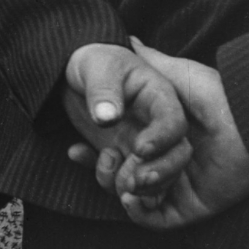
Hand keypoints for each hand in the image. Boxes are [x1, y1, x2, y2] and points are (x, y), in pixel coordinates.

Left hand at [64, 42, 191, 200]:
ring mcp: (140, 143)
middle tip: (133, 181)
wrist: (74, 72)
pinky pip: (122, 177)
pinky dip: (105, 177)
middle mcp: (156, 126)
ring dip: (135, 186)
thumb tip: (107, 118)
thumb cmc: (94, 61)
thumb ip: (104, 90)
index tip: (139, 148)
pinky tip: (77, 153)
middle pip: (175, 158)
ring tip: (110, 173)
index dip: (162, 140)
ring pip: (153, 176)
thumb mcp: (98, 67)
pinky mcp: (121, 155)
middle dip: (158, 175)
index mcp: (159, 97)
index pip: (174, 123)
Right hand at [112, 39, 248, 228]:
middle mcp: (163, 162)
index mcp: (156, 137)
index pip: (117, 147)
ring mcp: (175, 185)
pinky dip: (138, 212)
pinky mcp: (189, 207)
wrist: (248, 123)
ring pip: (134, 195)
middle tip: (95, 155)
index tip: (75, 146)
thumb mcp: (175, 73)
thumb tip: (127, 40)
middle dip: (100, 169)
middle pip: (120, 172)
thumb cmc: (214, 94)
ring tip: (116, 168)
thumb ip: (149, 61)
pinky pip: (156, 219)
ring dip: (118, 186)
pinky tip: (129, 196)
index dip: (93, 147)